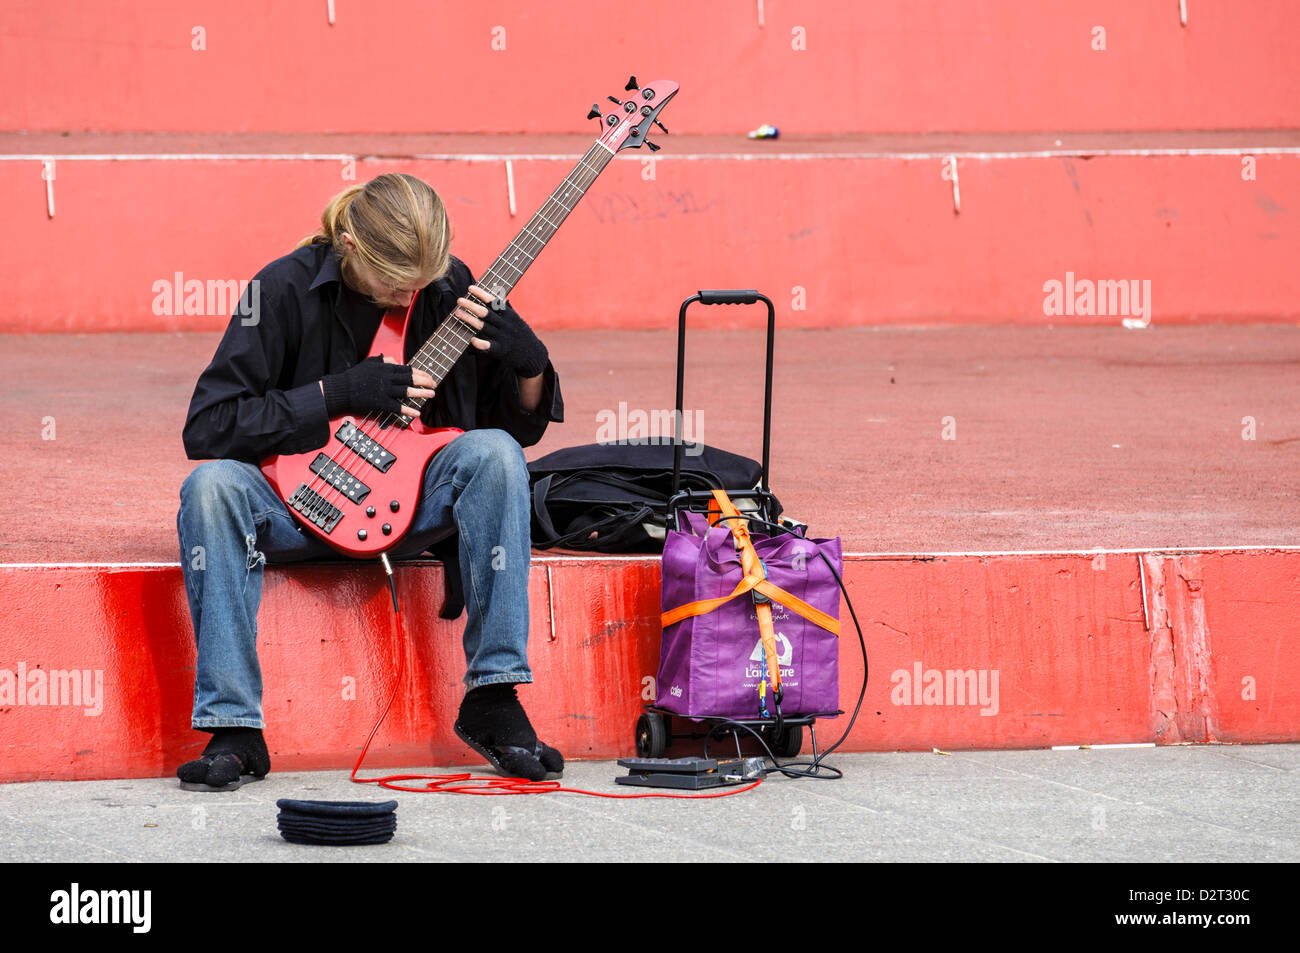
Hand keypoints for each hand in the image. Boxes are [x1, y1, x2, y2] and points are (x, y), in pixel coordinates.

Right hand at [321, 355, 435, 418]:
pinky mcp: (380, 403)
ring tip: (432, 395)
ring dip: (422, 393)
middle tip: (435, 385)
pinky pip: (397, 407)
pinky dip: (408, 410)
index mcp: (386, 368)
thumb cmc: (354, 377)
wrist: (341, 390)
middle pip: (411, 379)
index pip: (408, 369)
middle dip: (426, 381)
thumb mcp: (369, 363)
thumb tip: (396, 360)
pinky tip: (417, 413)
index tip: (429, 376)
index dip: (421, 373)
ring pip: (407, 392)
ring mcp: (384, 391)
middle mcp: (387, 378)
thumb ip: (384, 360)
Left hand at [454, 284, 548, 377]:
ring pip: (483, 327)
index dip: (482, 294)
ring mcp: (503, 337)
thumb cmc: (520, 333)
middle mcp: (505, 324)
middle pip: (486, 313)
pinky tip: (470, 338)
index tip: (470, 288)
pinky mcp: (501, 350)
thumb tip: (496, 293)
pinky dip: (480, 343)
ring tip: (457, 313)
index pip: (494, 301)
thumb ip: (504, 308)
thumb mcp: (515, 318)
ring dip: (469, 319)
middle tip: (459, 300)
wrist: (533, 353)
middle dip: (471, 306)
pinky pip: (489, 346)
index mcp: (509, 315)